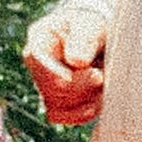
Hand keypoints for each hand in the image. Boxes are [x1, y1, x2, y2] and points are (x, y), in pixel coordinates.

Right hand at [24, 10, 104, 125]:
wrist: (101, 36)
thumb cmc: (95, 26)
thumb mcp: (93, 25)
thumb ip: (85, 39)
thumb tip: (76, 62)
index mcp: (40, 40)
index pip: (38, 62)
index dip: (68, 76)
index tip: (97, 75)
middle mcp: (37, 65)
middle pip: (50, 90)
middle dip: (83, 89)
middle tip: (105, 78)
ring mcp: (44, 84)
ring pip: (56, 108)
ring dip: (86, 103)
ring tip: (104, 87)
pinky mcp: (58, 100)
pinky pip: (64, 117)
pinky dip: (84, 112)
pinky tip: (99, 99)